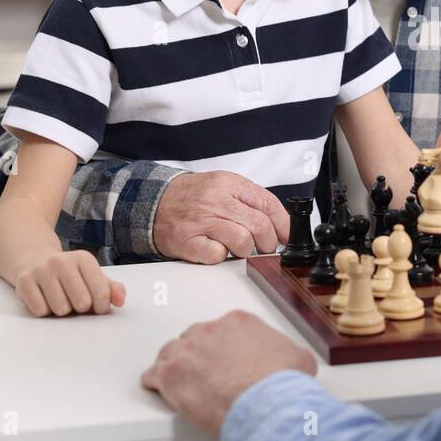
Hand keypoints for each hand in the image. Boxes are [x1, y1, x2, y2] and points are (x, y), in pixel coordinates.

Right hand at [14, 249, 126, 316]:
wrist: (33, 259)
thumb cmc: (69, 274)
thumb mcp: (92, 276)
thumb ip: (111, 288)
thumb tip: (121, 300)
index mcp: (83, 259)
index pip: (102, 293)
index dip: (101, 306)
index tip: (97, 306)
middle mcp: (62, 261)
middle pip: (81, 303)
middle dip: (80, 308)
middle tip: (74, 300)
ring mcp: (41, 270)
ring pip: (60, 309)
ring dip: (61, 310)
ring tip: (59, 298)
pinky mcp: (24, 282)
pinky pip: (40, 311)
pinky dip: (44, 310)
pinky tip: (44, 298)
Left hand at [141, 310, 317, 434]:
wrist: (264, 402)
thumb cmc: (278, 382)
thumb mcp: (297, 357)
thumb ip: (287, 351)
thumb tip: (291, 358)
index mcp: (237, 322)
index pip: (220, 329)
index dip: (221, 347)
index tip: (223, 359)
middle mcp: (209, 330)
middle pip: (194, 338)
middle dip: (198, 355)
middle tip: (206, 374)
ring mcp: (187, 351)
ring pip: (171, 353)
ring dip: (176, 367)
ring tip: (182, 381)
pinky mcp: (170, 375)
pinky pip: (153, 375)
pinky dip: (157, 384)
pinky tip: (161, 389)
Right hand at [154, 171, 289, 261]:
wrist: (153, 202)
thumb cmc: (193, 197)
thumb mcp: (223, 186)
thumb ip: (250, 200)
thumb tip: (280, 224)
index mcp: (228, 183)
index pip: (268, 203)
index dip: (283, 224)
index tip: (286, 236)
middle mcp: (215, 200)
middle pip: (259, 225)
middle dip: (268, 242)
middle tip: (264, 247)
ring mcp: (200, 220)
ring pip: (242, 241)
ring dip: (246, 250)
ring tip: (238, 248)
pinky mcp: (187, 241)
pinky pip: (217, 255)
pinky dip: (222, 257)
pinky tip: (216, 250)